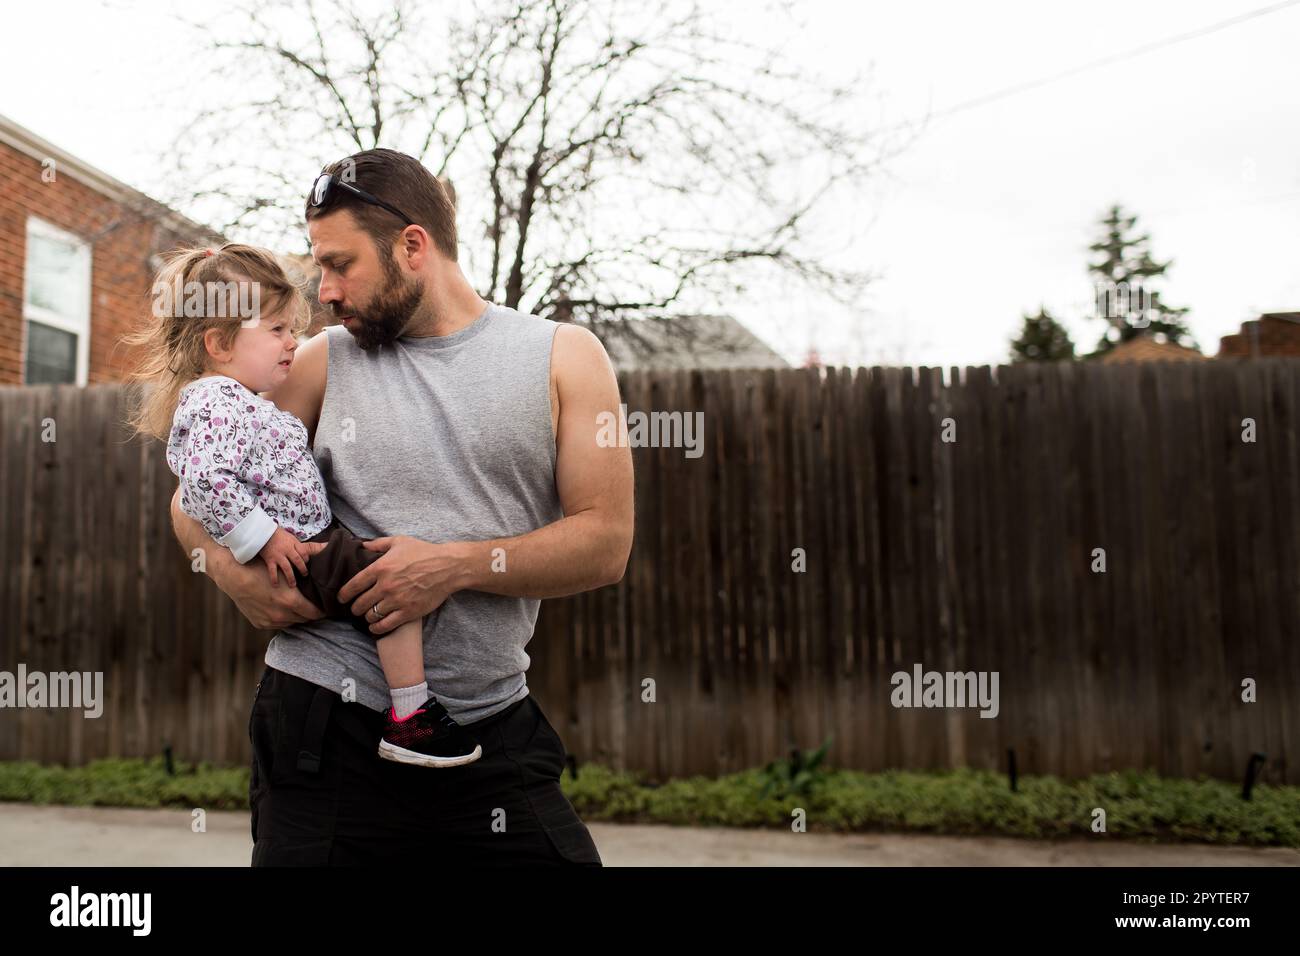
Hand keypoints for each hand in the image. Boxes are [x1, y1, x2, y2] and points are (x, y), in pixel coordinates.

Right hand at [209, 537, 328, 629]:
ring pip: (291, 623)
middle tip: (314, 607)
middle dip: (310, 614)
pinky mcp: (260, 624)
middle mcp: (281, 615)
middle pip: (304, 619)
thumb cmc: (262, 570)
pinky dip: (283, 618)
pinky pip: (278, 624)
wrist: (234, 577)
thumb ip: (304, 584)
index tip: (326, 607)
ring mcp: (270, 621)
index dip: (322, 611)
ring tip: (299, 608)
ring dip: (296, 617)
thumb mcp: (286, 574)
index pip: (315, 613)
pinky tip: (283, 610)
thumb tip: (322, 585)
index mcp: (291, 602)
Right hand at [258, 526, 315, 586]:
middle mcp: (287, 549)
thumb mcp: (293, 538)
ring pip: (286, 567)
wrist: (262, 533)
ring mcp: (278, 555)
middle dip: (302, 569)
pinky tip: (276, 585)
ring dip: (290, 577)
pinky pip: (272, 570)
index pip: (304, 551)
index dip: (307, 558)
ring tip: (293, 585)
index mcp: (294, 543)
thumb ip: (305, 545)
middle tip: (305, 575)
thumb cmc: (280, 536)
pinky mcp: (269, 559)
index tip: (308, 563)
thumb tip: (327, 545)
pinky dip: (274, 578)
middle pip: (297, 560)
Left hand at [337, 536, 466, 635]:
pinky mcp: (408, 612)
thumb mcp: (399, 542)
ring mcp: (397, 600)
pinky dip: (377, 628)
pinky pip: (386, 625)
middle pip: (360, 603)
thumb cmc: (424, 552)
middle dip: (354, 608)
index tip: (341, 598)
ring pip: (371, 615)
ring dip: (367, 617)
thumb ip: (378, 544)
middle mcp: (385, 585)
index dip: (344, 594)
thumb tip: (362, 545)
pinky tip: (375, 627)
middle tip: (355, 609)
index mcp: (380, 567)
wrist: (448, 567)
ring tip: (368, 616)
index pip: (353, 585)